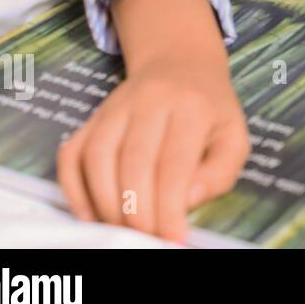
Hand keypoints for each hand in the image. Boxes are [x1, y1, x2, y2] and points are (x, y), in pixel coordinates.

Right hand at [56, 0, 249, 243]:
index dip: (169, 208)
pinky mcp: (90, 118)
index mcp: (192, 107)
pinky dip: (74, 189)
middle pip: (132, 163)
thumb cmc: (210, 110)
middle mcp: (149, 101)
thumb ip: (219, 173)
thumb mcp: (234, 137)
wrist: (180, 64)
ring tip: (122, 229)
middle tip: (146, 239)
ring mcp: (114, 108)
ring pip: (97, 158)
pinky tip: (92, 214)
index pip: (174, 164)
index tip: (172, 239)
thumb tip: (187, 201)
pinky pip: (71, 155)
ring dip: (106, 203)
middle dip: (137, 212)